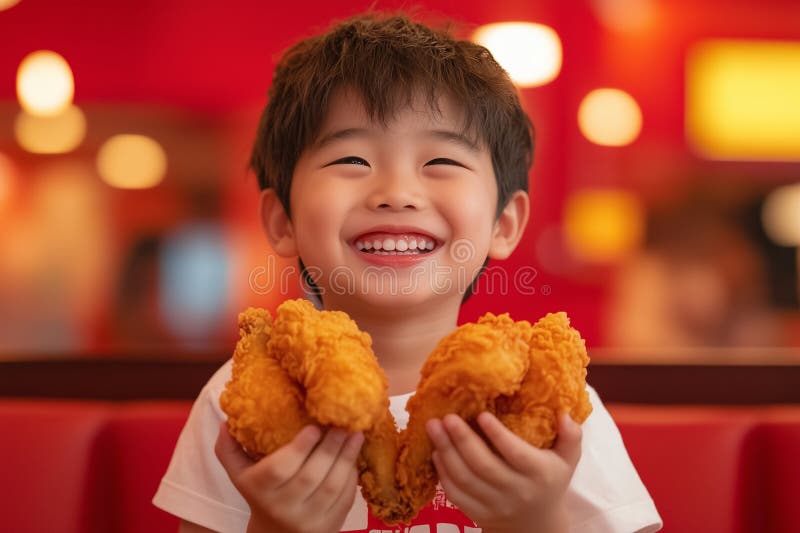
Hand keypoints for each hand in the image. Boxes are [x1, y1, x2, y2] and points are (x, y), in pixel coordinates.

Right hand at [215, 422, 363, 532]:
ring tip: (356, 434)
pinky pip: (345, 497)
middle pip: (310, 476)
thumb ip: (229, 449)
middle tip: (343, 423)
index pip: (279, 469)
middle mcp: (284, 508)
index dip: (298, 448)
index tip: (314, 426)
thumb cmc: (260, 494)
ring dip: (347, 457)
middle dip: (330, 447)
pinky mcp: (330, 526)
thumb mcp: (240, 475)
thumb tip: (225, 421)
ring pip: (332, 486)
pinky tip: (355, 455)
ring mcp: (309, 520)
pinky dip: (352, 474)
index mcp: (260, 491)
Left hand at [426, 412, 581, 532]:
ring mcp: (495, 506)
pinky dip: (443, 473)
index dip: (498, 435)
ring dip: (445, 452)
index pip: (516, 454)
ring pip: (465, 479)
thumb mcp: (568, 460)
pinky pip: (456, 495)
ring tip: (433, 427)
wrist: (537, 525)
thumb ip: (571, 436)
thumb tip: (563, 412)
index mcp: (539, 474)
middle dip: (461, 439)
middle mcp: (517, 492)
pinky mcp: (478, 515)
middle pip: (484, 466)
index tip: (481, 414)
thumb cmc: (550, 481)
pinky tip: (436, 452)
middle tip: (446, 416)